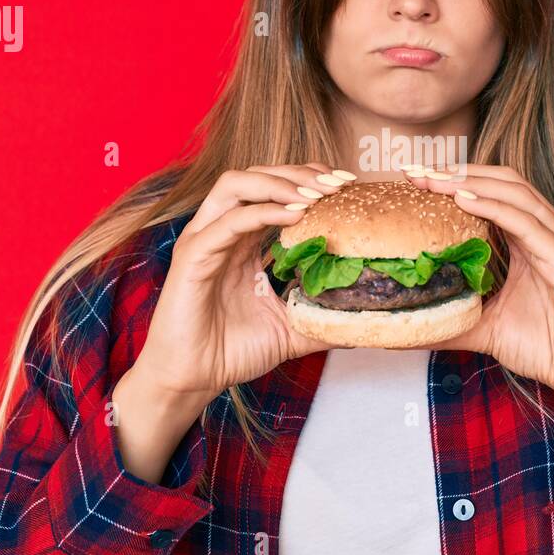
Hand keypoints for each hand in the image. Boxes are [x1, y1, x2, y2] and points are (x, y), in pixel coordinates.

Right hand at [133, 163, 347, 401]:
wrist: (193, 380)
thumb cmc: (231, 351)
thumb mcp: (290, 330)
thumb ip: (321, 320)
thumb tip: (361, 324)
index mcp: (241, 240)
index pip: (274, 190)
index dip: (309, 179)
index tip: (346, 185)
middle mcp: (220, 231)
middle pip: (258, 175)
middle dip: (300, 174)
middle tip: (338, 184)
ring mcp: (203, 240)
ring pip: (236, 185)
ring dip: (279, 183)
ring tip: (316, 195)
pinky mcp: (192, 257)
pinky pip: (228, 222)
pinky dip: (262, 212)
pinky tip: (295, 216)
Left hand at [404, 164, 553, 411]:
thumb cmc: (548, 347)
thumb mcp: (486, 328)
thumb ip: (450, 322)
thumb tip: (404, 332)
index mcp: (531, 238)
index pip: (492, 193)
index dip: (454, 180)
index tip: (414, 178)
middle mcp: (548, 230)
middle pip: (502, 182)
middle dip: (457, 172)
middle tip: (416, 172)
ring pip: (514, 193)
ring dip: (470, 182)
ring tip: (432, 180)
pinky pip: (527, 224)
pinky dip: (494, 208)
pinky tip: (464, 200)